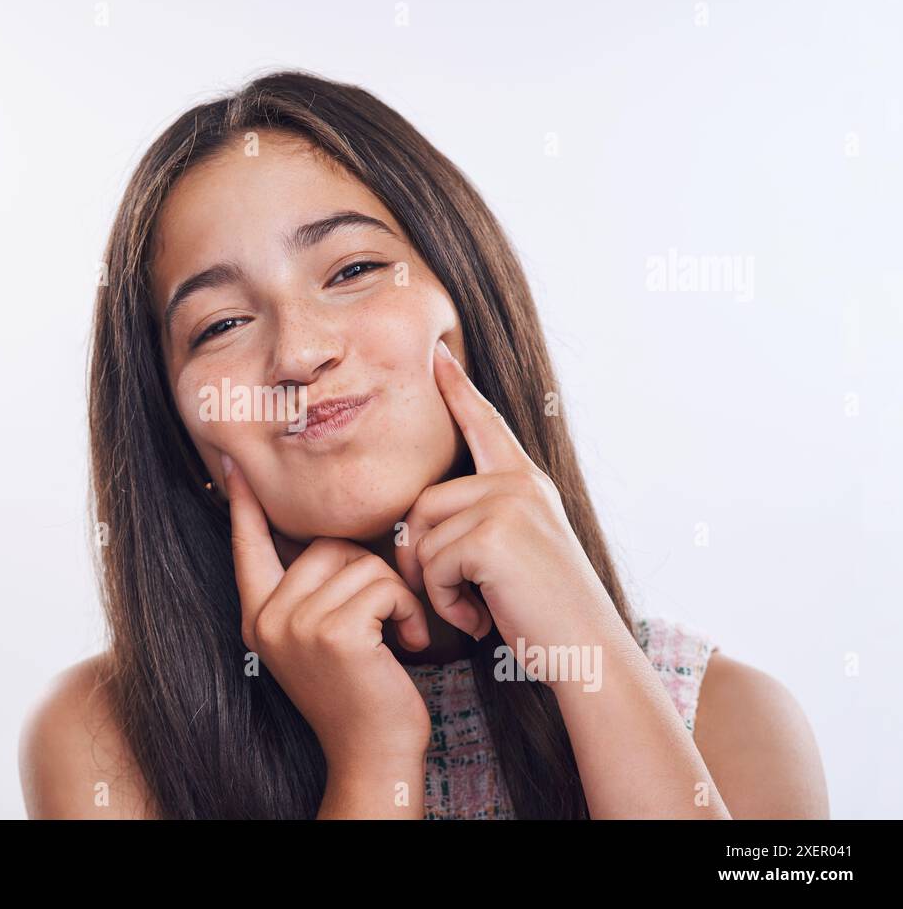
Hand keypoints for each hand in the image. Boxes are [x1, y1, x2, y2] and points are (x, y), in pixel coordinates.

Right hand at [223, 452, 432, 766]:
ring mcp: (296, 626)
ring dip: (395, 593)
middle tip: (388, 617)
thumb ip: (309, 591)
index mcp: (258, 617)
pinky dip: (408, 609)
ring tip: (399, 633)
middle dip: (369, 571)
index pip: (247, 545)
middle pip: (326, 543)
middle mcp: (268, 619)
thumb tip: (320, 535)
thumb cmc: (361, 691)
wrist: (375, 756)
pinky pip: (383, 584)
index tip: (233, 462)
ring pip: (360, 561)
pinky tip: (409, 643)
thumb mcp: (319, 638)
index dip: (244, 503)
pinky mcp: (334, 634)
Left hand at [393, 340, 621, 684]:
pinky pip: (432, 565)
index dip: (458, 390)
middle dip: (421, 558)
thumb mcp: (518, 552)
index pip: (485, 424)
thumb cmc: (548, 616)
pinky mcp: (493, 535)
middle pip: (424, 502)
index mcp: (527, 483)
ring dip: (436, 586)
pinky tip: (478, 621)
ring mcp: (508, 504)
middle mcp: (520, 483)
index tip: (438, 355)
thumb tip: (420, 518)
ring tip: (475, 610)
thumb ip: (483, 520)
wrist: (589, 655)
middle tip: (454, 598)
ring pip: (423, 536)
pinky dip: (444, 603)